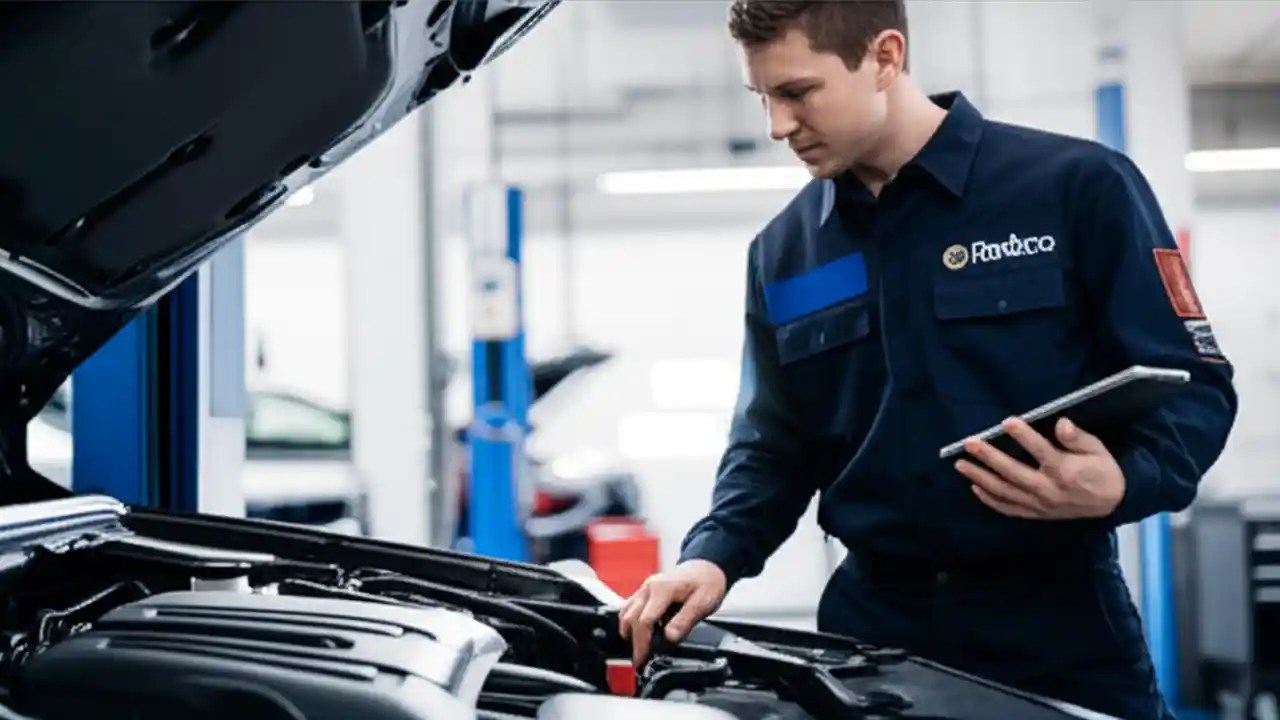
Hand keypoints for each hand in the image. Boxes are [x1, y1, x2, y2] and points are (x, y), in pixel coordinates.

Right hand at [618, 559, 726, 665]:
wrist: (707, 567)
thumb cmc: (707, 582)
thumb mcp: (703, 603)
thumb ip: (685, 620)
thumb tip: (669, 638)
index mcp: (662, 589)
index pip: (644, 620)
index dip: (642, 643)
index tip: (643, 660)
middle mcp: (649, 587)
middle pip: (632, 619)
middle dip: (634, 643)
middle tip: (640, 662)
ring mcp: (645, 589)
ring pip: (627, 613)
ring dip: (630, 633)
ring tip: (640, 651)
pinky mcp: (645, 592)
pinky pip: (631, 608)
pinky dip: (632, 623)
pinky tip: (643, 635)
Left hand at [954, 417, 1123, 519]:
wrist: (1112, 503)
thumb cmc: (1102, 471)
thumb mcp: (1097, 450)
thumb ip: (1077, 438)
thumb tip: (1061, 423)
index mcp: (1065, 471)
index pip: (1041, 451)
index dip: (1024, 436)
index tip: (1007, 422)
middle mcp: (1048, 489)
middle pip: (1013, 472)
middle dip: (989, 457)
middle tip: (969, 444)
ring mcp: (1039, 504)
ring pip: (1005, 492)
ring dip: (981, 477)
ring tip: (961, 464)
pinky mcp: (1036, 514)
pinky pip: (1008, 509)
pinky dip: (990, 499)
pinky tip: (974, 487)